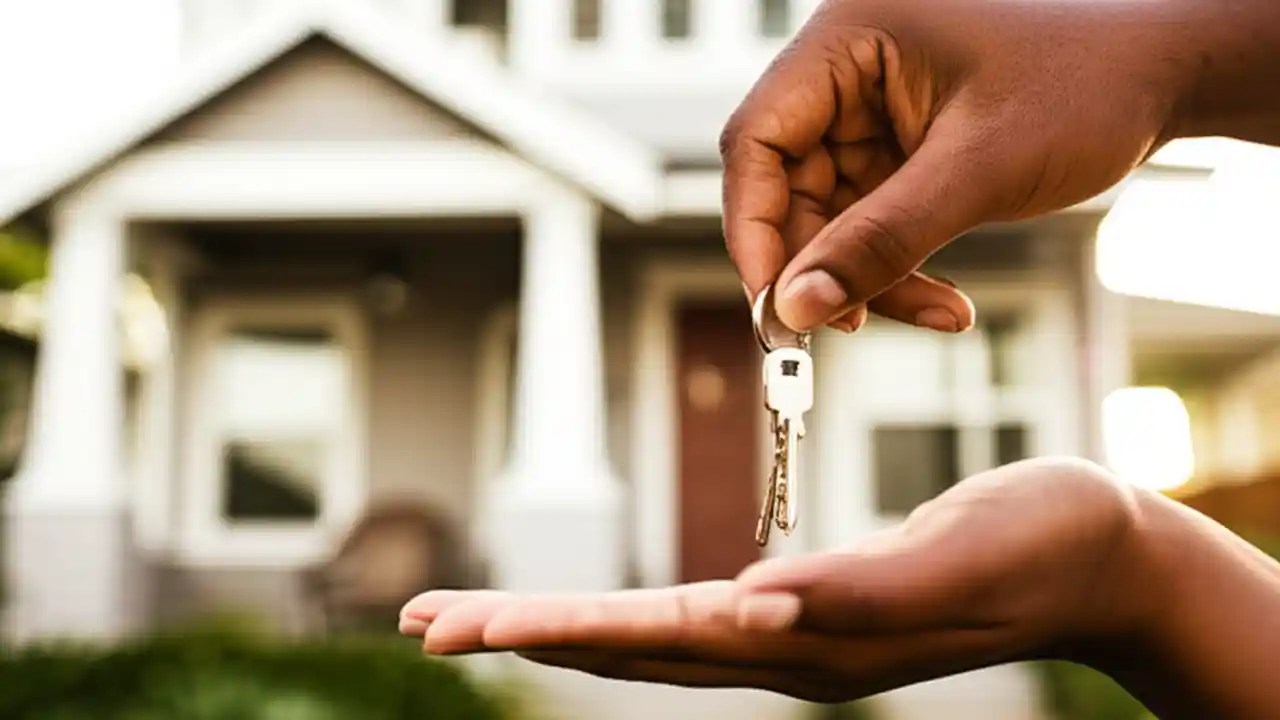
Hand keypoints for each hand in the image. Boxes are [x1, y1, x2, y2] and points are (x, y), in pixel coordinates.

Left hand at [399, 459, 1160, 702]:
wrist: (1102, 560)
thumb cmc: (1044, 542)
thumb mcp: (963, 553)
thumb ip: (863, 589)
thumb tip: (760, 603)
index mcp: (814, 640)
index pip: (654, 638)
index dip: (554, 629)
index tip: (461, 627)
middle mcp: (790, 651)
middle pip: (630, 650)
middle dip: (524, 634)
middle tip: (422, 624)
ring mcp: (799, 639)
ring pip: (652, 640)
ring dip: (560, 628)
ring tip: (478, 620)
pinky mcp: (815, 612)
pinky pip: (694, 620)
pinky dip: (626, 617)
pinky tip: (602, 615)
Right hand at [722, 0, 1208, 332]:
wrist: (1166, 74)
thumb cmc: (1087, 83)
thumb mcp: (977, 170)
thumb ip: (879, 241)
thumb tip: (795, 309)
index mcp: (849, 40)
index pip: (759, 140)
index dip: (756, 227)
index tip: (777, 303)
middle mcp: (849, 71)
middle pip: (790, 187)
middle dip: (825, 264)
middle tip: (849, 326)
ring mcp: (875, 111)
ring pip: (833, 216)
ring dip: (873, 276)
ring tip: (937, 310)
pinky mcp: (902, 147)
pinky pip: (874, 221)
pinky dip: (900, 264)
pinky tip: (944, 297)